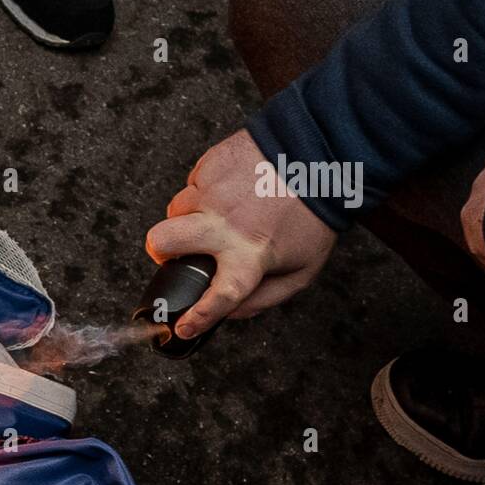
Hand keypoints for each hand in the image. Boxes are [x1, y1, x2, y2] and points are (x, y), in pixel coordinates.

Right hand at [145, 130, 337, 338]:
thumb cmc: (313, 215)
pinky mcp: (211, 164)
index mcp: (250, 255)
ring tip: (217, 213)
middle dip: (161, 251)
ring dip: (188, 216)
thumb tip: (230, 313)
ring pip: (174, 210)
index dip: (197, 317)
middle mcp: (224, 224)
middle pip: (163, 241)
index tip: (182, 327)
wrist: (323, 156)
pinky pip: (192, 183)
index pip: (217, 296)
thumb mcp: (302, 268)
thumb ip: (264, 298)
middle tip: (175, 251)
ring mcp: (213, 191)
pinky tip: (232, 189)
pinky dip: (206, 191)